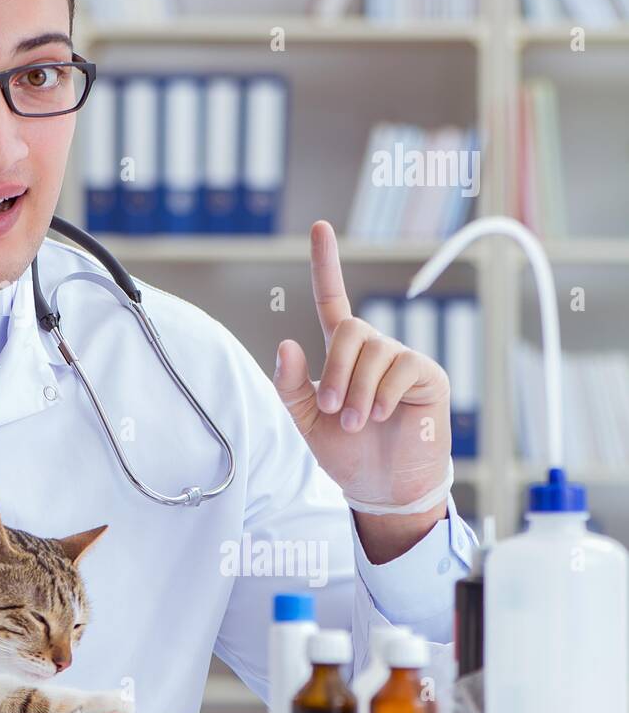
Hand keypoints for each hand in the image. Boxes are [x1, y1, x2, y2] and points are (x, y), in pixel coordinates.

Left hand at [272, 222, 451, 542]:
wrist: (381, 486)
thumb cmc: (345, 450)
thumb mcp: (305, 419)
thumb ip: (290, 384)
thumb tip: (286, 343)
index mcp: (342, 353)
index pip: (332, 299)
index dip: (326, 264)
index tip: (321, 227)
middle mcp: (373, 348)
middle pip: (350, 331)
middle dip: (336, 372)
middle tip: (333, 412)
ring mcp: (401, 359)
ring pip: (372, 352)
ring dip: (356, 392)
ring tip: (355, 422)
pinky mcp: (427, 375)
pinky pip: (399, 368)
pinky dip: (381, 395)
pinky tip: (382, 417)